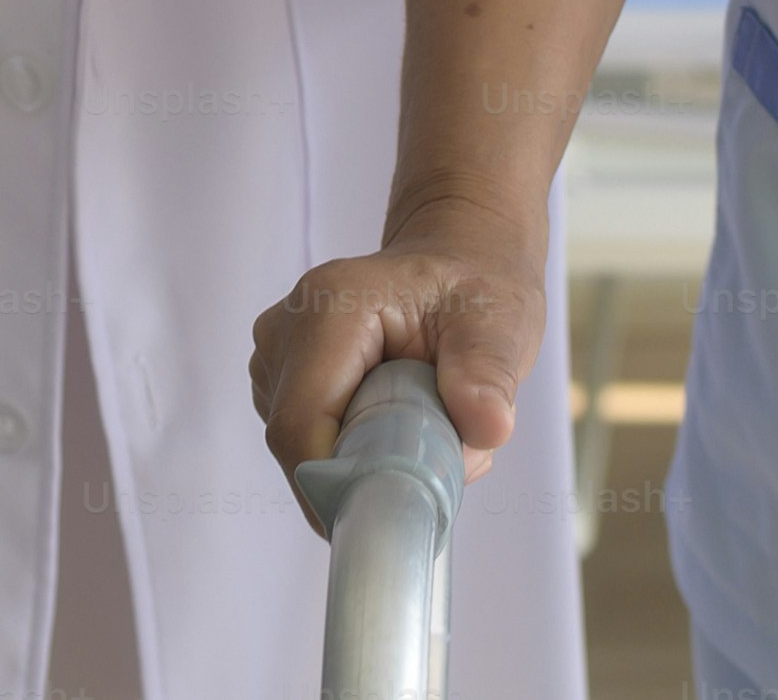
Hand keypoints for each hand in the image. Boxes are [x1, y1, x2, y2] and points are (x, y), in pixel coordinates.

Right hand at [248, 194, 547, 488]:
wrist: (456, 261)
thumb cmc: (475, 289)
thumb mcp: (499, 322)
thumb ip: (489, 372)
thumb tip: (488, 427)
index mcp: (330, 308)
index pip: (301, 425)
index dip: (334, 485)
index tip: (389, 515)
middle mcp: (286, 329)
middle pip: (298, 444)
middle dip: (360, 477)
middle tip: (433, 473)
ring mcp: (277, 356)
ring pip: (302, 449)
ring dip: (360, 464)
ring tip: (424, 433)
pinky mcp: (281, 379)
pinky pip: (308, 441)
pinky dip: (353, 451)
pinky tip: (398, 424)